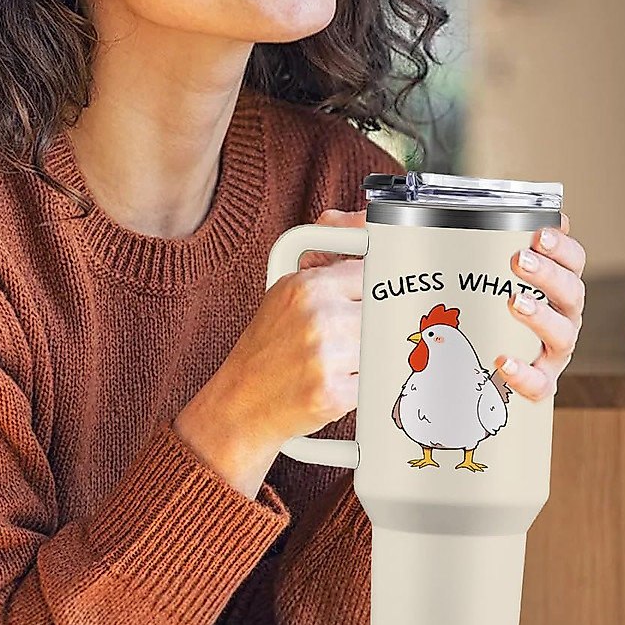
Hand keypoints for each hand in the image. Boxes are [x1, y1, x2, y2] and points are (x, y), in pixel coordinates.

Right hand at [173, 207, 364, 496]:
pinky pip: (375, 383)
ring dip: (372, 358)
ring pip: (382, 347)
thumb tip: (368, 220)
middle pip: (382, 312)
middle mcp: (315, 315)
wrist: (239, 404)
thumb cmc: (268, 346)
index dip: (381, 290)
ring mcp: (324, 355)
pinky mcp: (331, 393)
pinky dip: (366, 387)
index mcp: (305, 285)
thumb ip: (328, 258)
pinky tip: (343, 385)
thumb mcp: (288, 290)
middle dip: (377, 328)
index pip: (372, 273)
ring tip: (345, 364)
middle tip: (361, 340)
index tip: (385, 300)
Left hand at [496, 211, 586, 400]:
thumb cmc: (493, 310)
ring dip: (541, 316)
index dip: (562, 246)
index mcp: (558, 286)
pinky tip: (503, 362)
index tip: (540, 234)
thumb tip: (463, 198)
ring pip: (563, 333)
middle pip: (572, 292)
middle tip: (520, 261)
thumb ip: (486, 244)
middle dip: (549, 274)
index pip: (573, 260)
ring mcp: (556, 350)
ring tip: (515, 302)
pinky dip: (525, 374)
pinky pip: (541, 383)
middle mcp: (565, 315)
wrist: (488, 363)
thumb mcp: (488, 274)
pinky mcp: (542, 381)